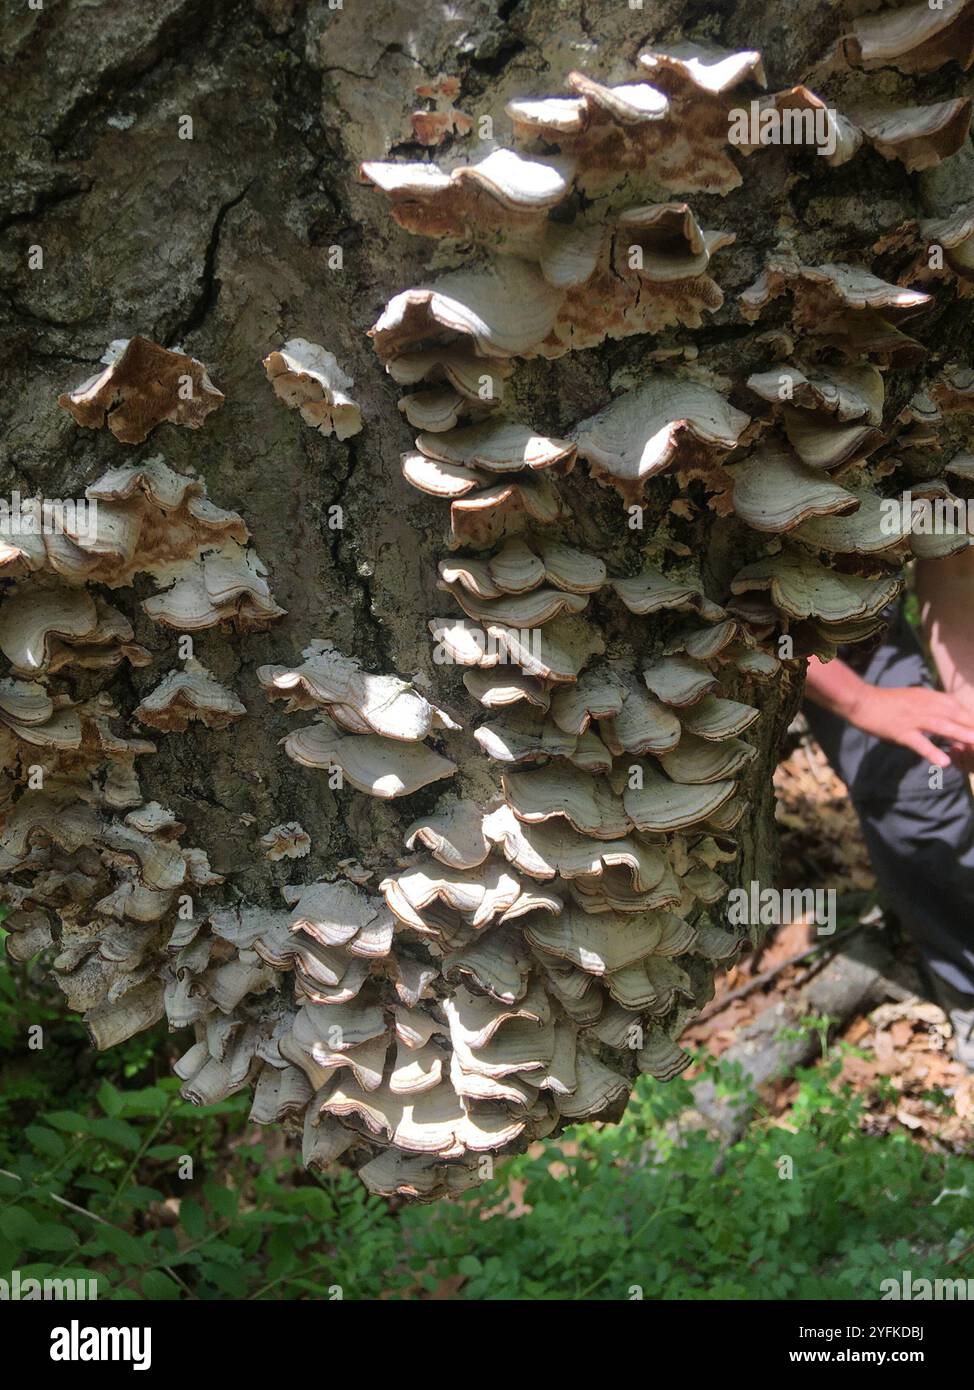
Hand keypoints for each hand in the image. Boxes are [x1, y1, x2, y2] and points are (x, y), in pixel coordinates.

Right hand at [847, 685, 973, 767]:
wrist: (860, 700)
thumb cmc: (884, 702)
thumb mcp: (911, 697)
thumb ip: (928, 705)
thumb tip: (944, 714)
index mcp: (927, 697)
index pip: (956, 706)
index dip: (971, 716)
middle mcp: (924, 705)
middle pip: (955, 715)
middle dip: (972, 726)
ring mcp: (912, 718)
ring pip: (942, 726)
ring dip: (961, 735)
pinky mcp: (900, 731)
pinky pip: (919, 742)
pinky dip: (932, 751)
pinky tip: (943, 762)